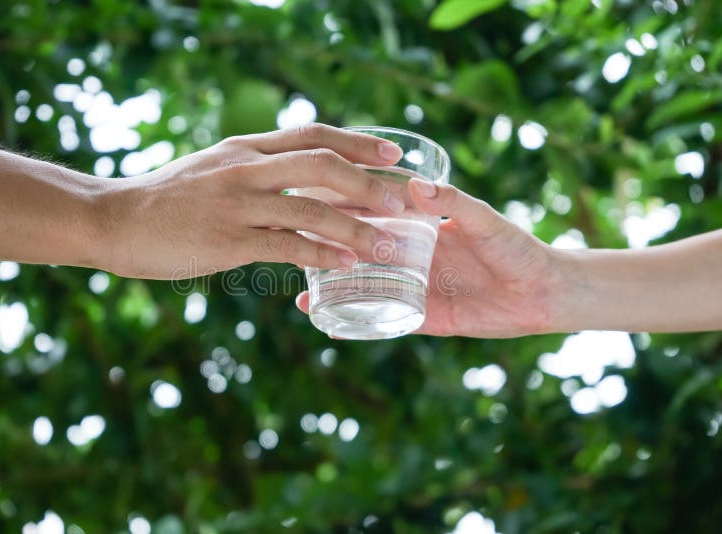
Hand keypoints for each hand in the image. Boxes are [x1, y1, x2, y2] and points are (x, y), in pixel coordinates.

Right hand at [99, 124, 405, 279]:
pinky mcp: (227, 240)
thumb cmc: (167, 200)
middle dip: (369, 182)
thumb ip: (254, 170)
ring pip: (311, 208)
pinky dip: (322, 254)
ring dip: (356, 227)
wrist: (115, 220)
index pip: (313, 135)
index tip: (393, 152)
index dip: (358, 141)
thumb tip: (296, 183)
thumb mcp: (214, 169)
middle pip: (322, 165)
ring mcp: (237, 203)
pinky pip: (287, 245)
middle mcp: (246, 168)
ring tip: (386, 245)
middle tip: (402, 201)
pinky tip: (346, 264)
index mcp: (245, 148)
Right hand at [295, 179, 561, 337]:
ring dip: (333, 289)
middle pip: (360, 252)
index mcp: (420, 228)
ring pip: (364, 289)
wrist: (542, 293)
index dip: (345, 209)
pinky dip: (355, 324)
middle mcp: (410, 257)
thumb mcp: (484, 220)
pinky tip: (327, 324)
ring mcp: (413, 288)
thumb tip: (417, 185)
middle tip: (294, 246)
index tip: (313, 201)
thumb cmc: (516, 247)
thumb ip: (454, 204)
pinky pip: (382, 321)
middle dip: (328, 250)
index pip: (374, 215)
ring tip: (297, 289)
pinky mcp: (422, 318)